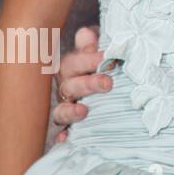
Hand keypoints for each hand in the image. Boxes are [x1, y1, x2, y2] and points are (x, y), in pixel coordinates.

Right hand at [50, 26, 110, 142]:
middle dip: (87, 84)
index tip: (106, 58)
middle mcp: (67, 87)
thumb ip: (93, 43)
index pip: (72, 63)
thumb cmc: (105, 61)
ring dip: (70, 111)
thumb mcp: (102, 49)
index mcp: (71, 67)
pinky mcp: (73, 125)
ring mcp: (68, 107)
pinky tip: (65, 140)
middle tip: (107, 83)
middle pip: (69, 86)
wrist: (113, 77)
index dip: (87, 60)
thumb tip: (86, 34)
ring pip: (61, 111)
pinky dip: (63, 136)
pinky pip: (64, 132)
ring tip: (84, 111)